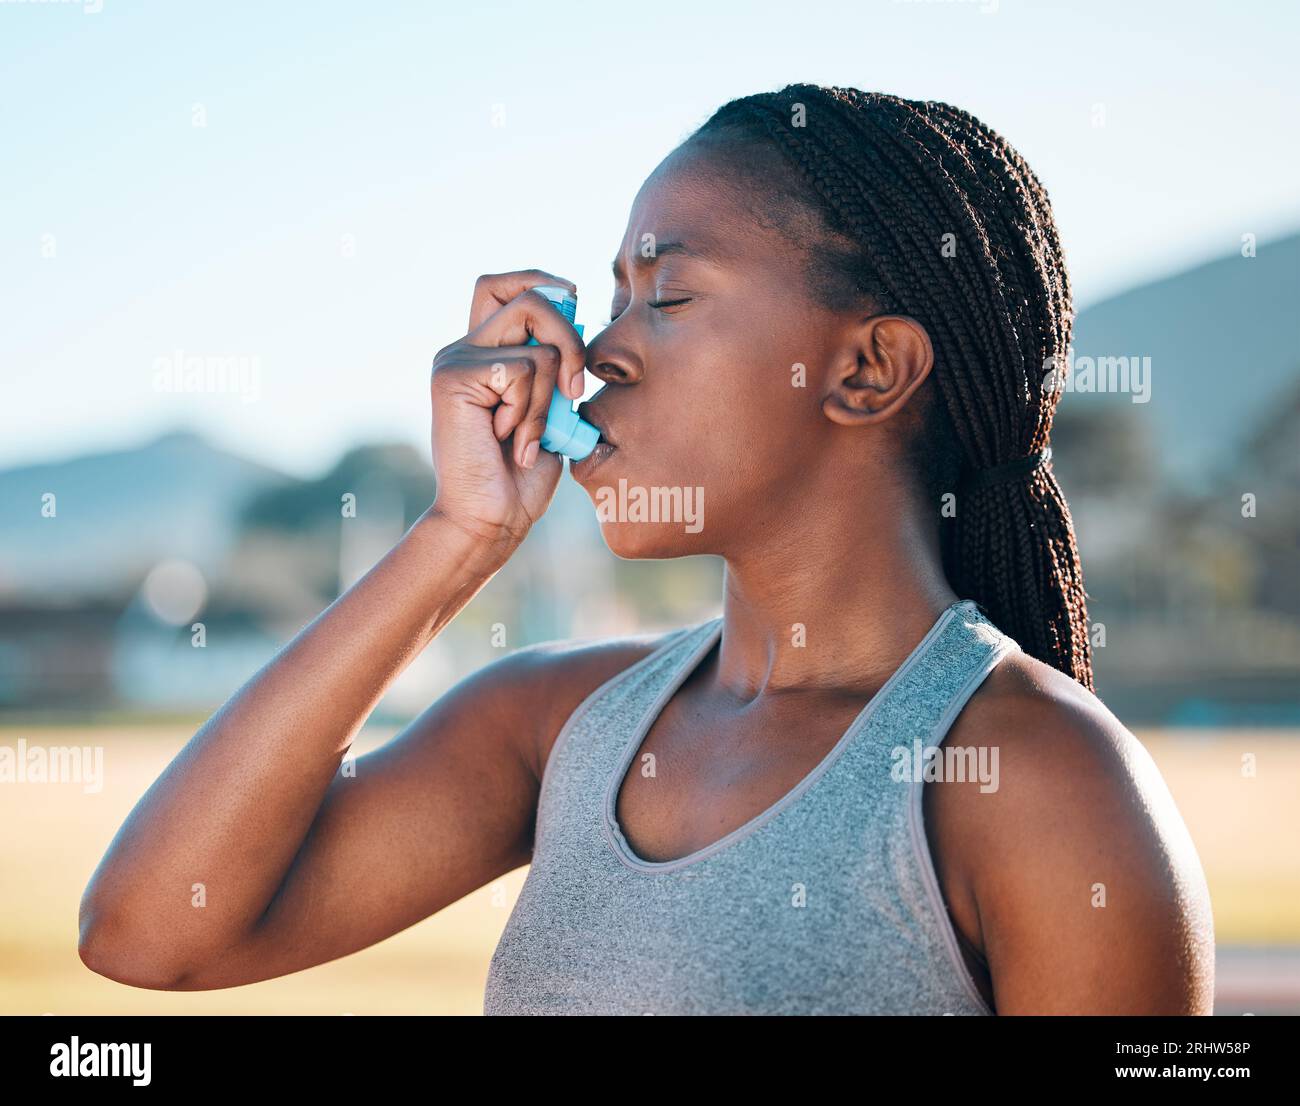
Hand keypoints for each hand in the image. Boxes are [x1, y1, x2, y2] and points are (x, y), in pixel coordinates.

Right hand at [428, 270, 585, 550]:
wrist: (492, 519)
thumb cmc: (522, 476)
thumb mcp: (552, 412)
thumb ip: (557, 369)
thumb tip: (578, 327)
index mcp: (485, 352)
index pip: (506, 285)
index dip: (544, 284)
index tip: (574, 315)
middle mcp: (464, 348)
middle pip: (528, 293)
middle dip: (569, 336)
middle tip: (574, 390)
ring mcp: (456, 359)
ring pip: (536, 336)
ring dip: (550, 394)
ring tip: (531, 435)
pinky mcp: (454, 376)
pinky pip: (524, 370)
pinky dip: (533, 412)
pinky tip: (512, 442)